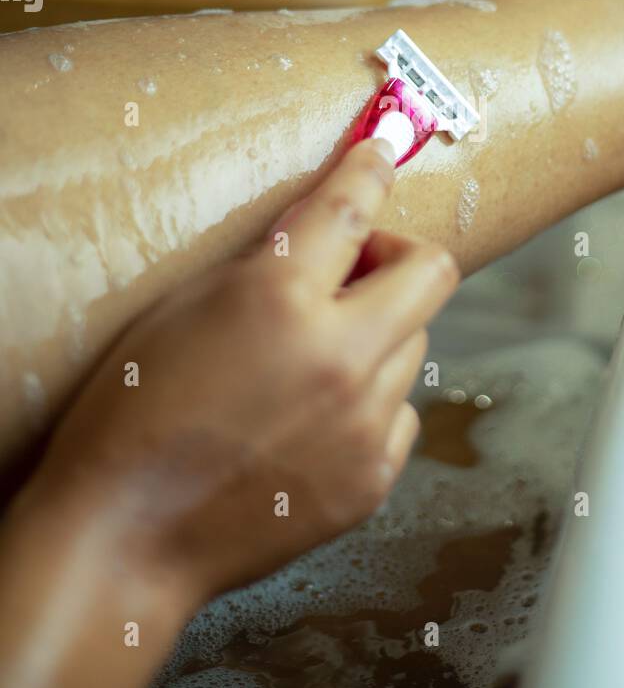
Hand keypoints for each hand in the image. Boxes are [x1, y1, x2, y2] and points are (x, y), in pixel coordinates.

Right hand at [22, 139, 458, 607]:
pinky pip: (401, 413)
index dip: (370, 169)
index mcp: (282, 300)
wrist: (127, 533)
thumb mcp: (185, 308)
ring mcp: (364, 424)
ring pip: (417, 345)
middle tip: (355, 270)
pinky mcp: (372, 479)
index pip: (353, 208)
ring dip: (380, 335)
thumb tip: (323, 228)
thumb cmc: (135, 413)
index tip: (381, 155)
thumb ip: (266, 264)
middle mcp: (340, 358)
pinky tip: (318, 417)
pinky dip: (372, 403)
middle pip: (433, 273)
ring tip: (317, 359)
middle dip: (398, 257)